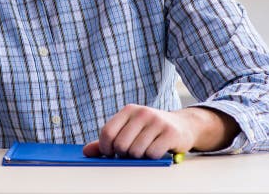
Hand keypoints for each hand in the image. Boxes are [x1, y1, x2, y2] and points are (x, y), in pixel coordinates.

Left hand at [82, 105, 196, 159]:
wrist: (182, 126)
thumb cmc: (150, 130)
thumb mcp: (129, 130)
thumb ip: (108, 140)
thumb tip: (86, 151)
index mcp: (129, 110)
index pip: (107, 132)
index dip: (105, 148)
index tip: (111, 153)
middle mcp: (142, 112)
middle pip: (121, 144)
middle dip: (124, 154)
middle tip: (132, 152)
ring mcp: (157, 121)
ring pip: (136, 152)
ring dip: (139, 157)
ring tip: (145, 150)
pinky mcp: (170, 133)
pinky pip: (152, 154)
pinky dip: (152, 158)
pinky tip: (157, 150)